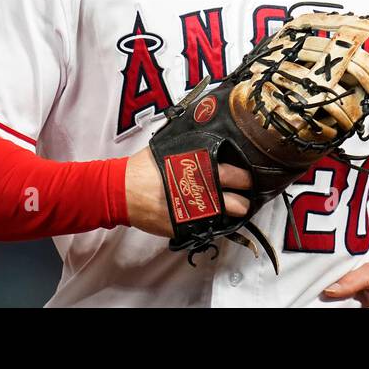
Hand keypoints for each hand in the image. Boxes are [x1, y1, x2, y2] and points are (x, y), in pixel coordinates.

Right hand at [124, 146, 252, 237]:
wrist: (120, 190)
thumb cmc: (145, 167)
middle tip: (246, 197)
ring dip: (233, 214)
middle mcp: (200, 190)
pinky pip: (207, 228)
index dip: (245, 178)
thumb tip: (213, 141)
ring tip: (235, 209)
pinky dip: (213, 223)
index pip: (235, 174)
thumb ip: (194, 148)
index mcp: (199, 167)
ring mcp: (192, 211)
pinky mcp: (183, 227)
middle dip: (245, 200)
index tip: (248, 178)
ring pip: (226, 218)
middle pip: (237, 200)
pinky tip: (215, 217)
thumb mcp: (171, 148)